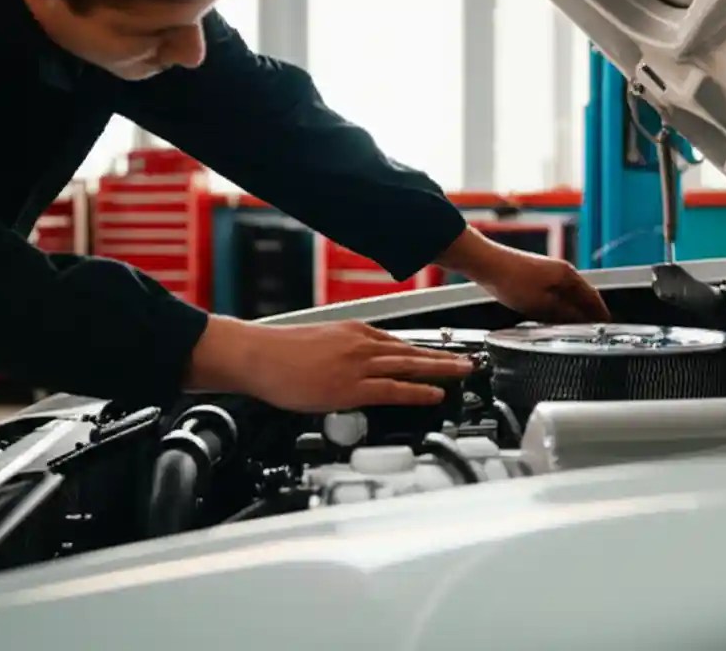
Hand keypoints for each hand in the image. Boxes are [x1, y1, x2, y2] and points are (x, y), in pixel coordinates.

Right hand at [186, 317, 473, 413]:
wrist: (257, 355)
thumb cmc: (276, 352)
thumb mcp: (316, 344)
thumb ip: (338, 354)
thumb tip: (344, 370)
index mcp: (352, 331)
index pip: (395, 341)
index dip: (421, 350)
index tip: (438, 354)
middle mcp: (360, 343)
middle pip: (411, 350)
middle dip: (442, 356)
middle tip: (468, 360)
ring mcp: (358, 364)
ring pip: (410, 365)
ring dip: (441, 369)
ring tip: (464, 373)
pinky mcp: (351, 386)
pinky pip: (393, 388)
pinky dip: (418, 390)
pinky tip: (435, 393)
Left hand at [437, 227, 609, 322]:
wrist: (486, 264)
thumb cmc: (511, 280)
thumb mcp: (541, 305)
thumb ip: (563, 314)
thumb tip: (579, 321)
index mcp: (568, 275)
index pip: (593, 297)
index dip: (601, 314)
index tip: (606, 326)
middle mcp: (561, 271)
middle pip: (582, 295)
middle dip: (588, 313)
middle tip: (592, 330)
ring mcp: (548, 271)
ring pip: (567, 294)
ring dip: (573, 310)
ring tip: (575, 327)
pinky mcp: (536, 275)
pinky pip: (555, 293)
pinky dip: (559, 305)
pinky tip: (553, 316)